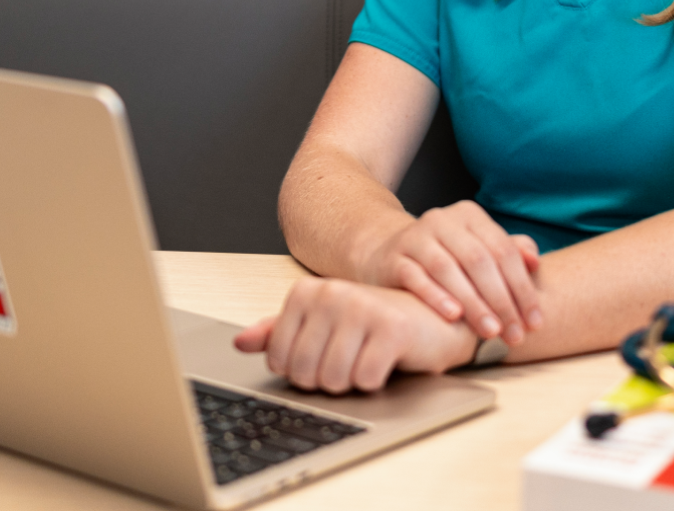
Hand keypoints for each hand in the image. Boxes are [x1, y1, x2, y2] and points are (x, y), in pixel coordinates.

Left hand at [234, 277, 479, 393]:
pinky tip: (385, 362)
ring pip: (333, 379)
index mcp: (308, 292)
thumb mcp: (323, 325)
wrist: (432, 320)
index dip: (300, 372)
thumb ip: (279, 333)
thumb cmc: (376, 324)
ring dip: (350, 382)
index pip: (278, 358)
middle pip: (304, 372)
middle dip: (325, 380)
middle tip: (348, 360)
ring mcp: (362, 308)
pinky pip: (365, 379)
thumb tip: (241, 343)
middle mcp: (332, 294)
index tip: (323, 356)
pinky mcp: (392, 329)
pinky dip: (374, 381)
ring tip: (365, 360)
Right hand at [357, 200, 542, 343]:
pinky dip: (435, 296)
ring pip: (448, 269)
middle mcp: (442, 220)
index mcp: (470, 215)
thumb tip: (536, 261)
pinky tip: (453, 316)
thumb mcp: (478, 250)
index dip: (523, 288)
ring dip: (473, 303)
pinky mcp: (393, 258)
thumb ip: (509, 253)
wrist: (389, 255)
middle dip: (501, 301)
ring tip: (490, 331)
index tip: (535, 322)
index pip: (504, 251)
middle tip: (514, 335)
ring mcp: (415, 237)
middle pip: (479, 260)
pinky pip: (415, 277)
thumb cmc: (446, 258)